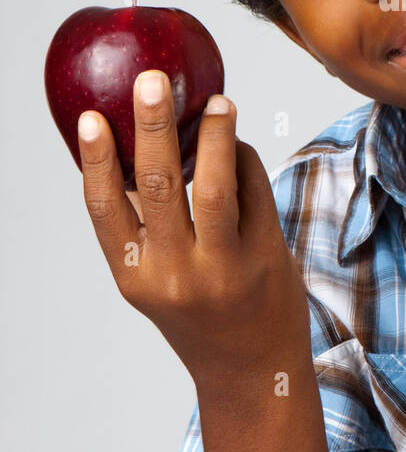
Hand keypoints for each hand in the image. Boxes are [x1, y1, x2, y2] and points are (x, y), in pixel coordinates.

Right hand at [77, 69, 310, 393]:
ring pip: (217, 185)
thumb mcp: (158, 279)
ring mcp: (225, 268)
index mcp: (137, 276)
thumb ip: (148, 226)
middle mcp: (176, 274)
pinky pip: (255, 192)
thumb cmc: (200, 313)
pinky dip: (245, 159)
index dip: (96, 160)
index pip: (105, 210)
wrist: (253, 371)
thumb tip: (145, 143)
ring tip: (216, 101)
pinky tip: (237, 141)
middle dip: (154, 126)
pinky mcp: (268, 258)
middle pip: (160, 186)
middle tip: (152, 81)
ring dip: (215, 134)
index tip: (91, 117)